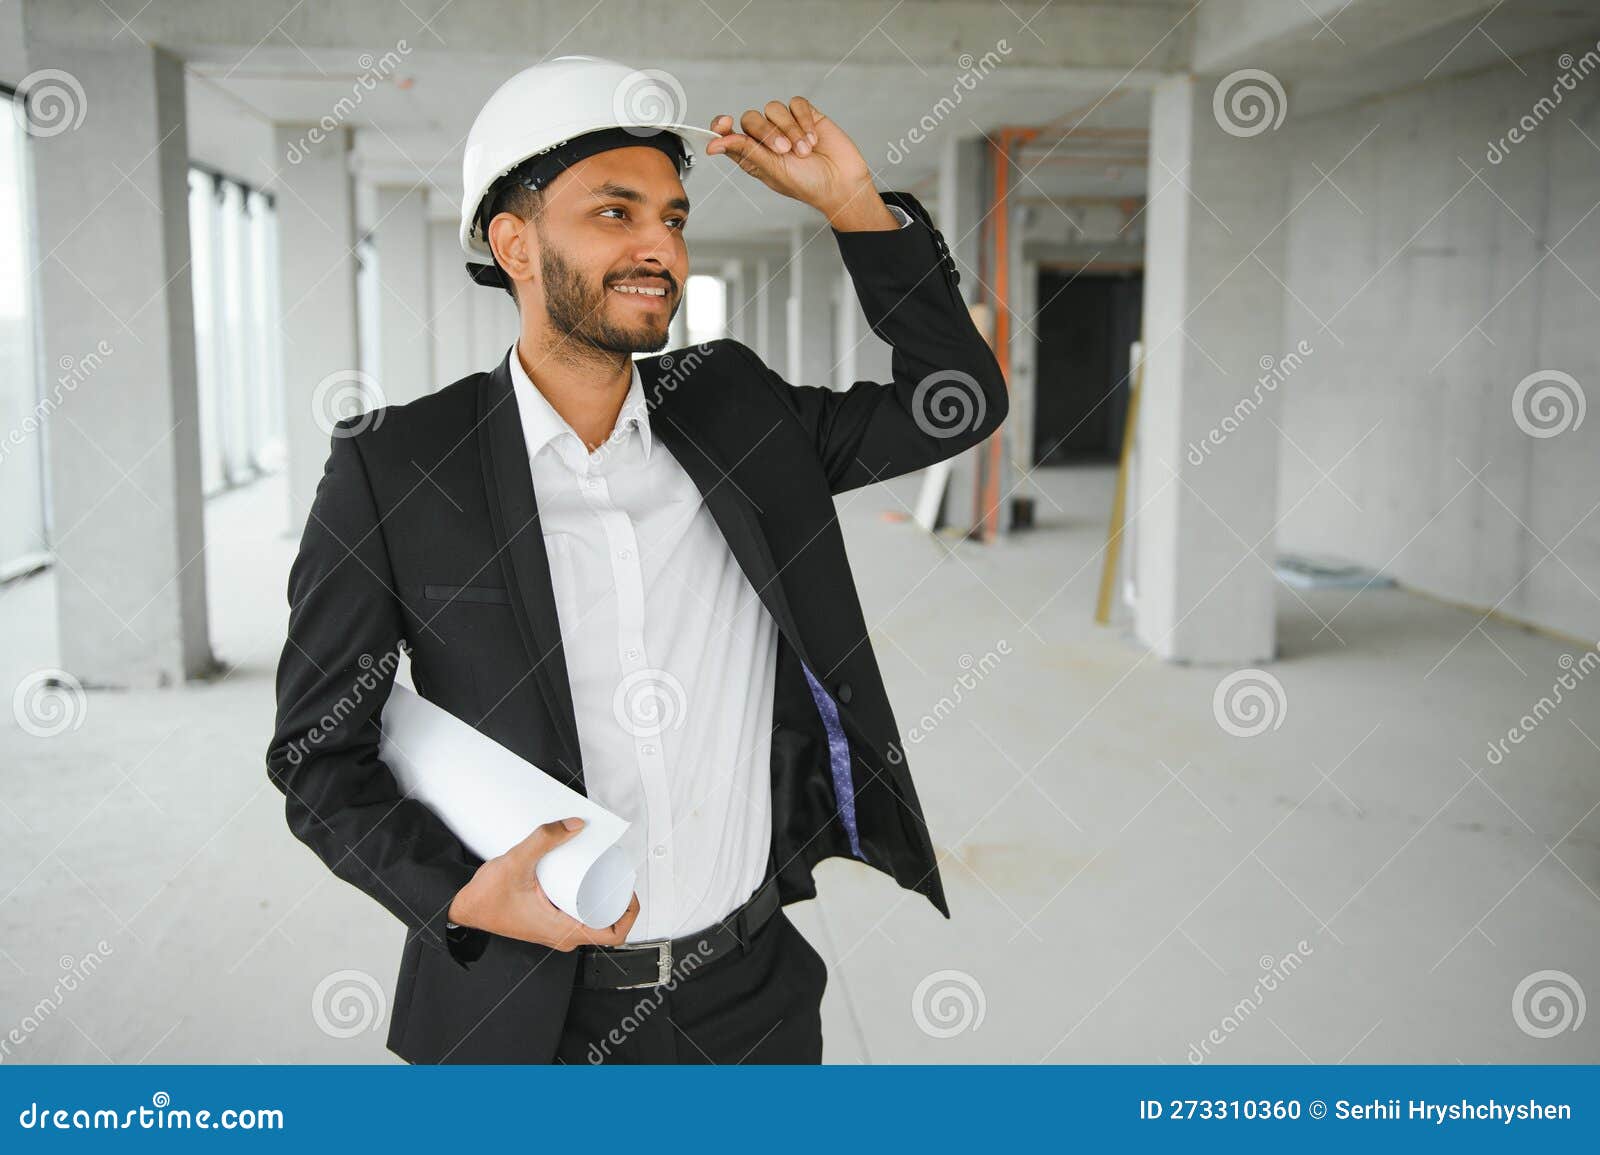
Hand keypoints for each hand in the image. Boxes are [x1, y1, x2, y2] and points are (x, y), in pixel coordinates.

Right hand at [447, 818, 640, 951]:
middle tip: (618, 874)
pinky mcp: (547, 922)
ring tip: (605, 872)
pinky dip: (587, 900)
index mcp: (562, 931)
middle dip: (618, 900)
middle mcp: (561, 935)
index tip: (630, 889)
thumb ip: (543, 839)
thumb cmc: (484, 898)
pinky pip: (577, 915)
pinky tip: (585, 879)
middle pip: (606, 924)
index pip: (612, 934)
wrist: (462, 909)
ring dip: (602, 899)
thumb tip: (575, 824)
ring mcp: (554, 930)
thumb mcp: (516, 863)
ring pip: (592, 920)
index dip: (630, 912)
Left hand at [706, 99, 895, 230]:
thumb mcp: (773, 170)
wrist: (841, 183)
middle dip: (767, 133)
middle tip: (784, 151)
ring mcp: (786, 125)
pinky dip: (804, 121)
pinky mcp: (806, 115)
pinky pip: (796, 104)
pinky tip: (814, 139)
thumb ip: (745, 152)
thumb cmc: (807, 184)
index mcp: (753, 154)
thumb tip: (713, 145)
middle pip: (750, 118)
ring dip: (790, 129)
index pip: (729, 133)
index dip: (722, 126)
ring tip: (805, 150)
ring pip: (774, 109)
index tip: (724, 123)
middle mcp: (766, 138)